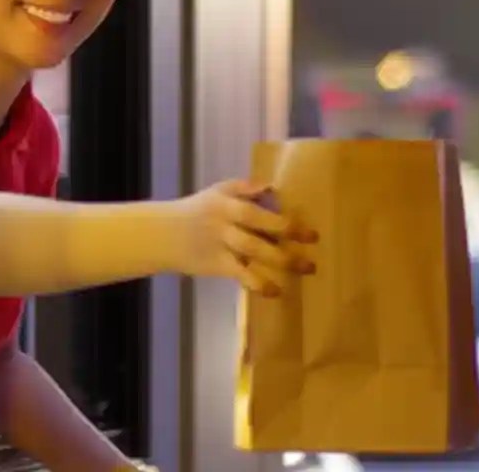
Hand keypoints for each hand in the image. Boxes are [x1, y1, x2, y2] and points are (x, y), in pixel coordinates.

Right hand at [163, 179, 316, 295]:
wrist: (164, 235)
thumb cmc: (197, 210)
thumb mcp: (217, 191)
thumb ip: (244, 188)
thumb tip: (272, 187)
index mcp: (226, 204)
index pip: (256, 210)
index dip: (281, 217)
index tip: (307, 225)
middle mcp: (225, 224)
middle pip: (259, 229)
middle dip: (288, 236)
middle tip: (314, 242)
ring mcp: (222, 246)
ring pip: (253, 252)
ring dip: (281, 261)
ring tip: (307, 268)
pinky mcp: (218, 265)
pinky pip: (241, 275)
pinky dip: (258, 284)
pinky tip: (276, 291)